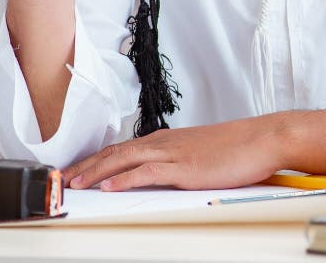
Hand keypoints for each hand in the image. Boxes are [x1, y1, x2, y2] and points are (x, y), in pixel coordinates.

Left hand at [63, 115, 287, 191]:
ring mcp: (174, 153)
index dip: (97, 159)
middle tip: (64, 177)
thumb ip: (179, 162)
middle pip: (117, 151)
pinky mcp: (185, 167)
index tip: (77, 170)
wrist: (262, 139)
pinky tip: (109, 186)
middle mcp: (166, 143)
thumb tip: (162, 176)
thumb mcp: (201, 154)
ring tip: (75, 182)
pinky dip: (125, 178)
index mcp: (168, 140)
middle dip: (87, 165)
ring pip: (125, 159)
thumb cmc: (237, 148)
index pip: (123, 148)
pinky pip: (148, 172)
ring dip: (97, 171)